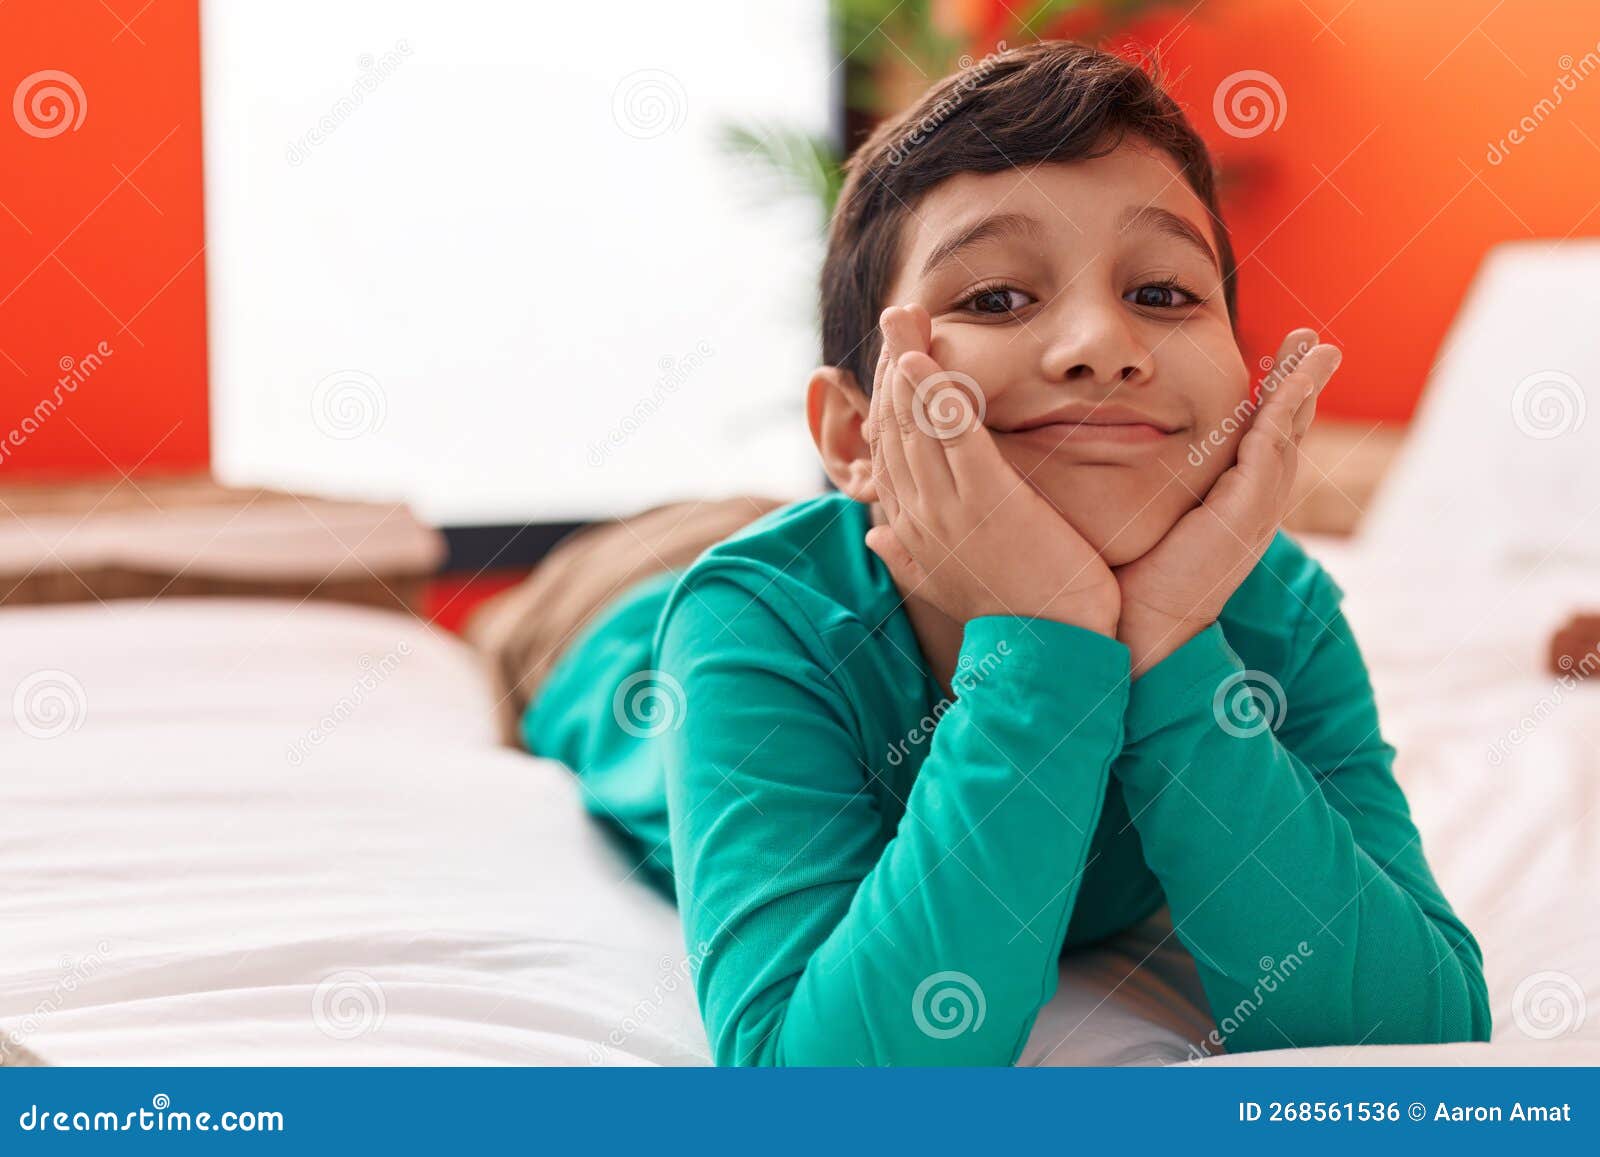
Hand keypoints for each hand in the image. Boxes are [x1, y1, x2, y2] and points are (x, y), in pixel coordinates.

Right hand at [863, 304, 1120, 635]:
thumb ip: (910, 557)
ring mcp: (952, 510)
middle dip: (892, 364)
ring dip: (907, 364)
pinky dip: (937, 397)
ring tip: (905, 317)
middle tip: (898, 314)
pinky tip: (927, 360)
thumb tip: (875, 536)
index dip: (888, 396)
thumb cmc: (1014, 617)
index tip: (895, 355)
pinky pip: (955, 440)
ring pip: (916, 424)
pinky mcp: (990, 505)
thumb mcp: (951, 584)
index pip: (888, 449)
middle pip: (895, 425)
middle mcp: (922, 516)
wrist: (1052, 653)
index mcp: (913, 530)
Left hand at [1114, 327, 1342, 676]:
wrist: (1142, 627)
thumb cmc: (1132, 579)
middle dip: (1302, 382)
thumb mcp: (1149, 519)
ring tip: (1317, 346)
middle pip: (1287, 430)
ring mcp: (1256, 508)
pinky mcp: (1247, 511)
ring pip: (1288, 432)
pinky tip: (1294, 379)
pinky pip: (1272, 447)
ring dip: (1303, 384)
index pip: (1259, 440)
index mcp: (1233, 504)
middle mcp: (1253, 504)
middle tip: (1314, 340)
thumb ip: (1150, 488)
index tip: (1279, 357)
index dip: (1272, 399)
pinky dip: (1285, 409)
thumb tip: (1112, 449)